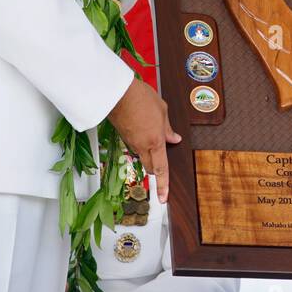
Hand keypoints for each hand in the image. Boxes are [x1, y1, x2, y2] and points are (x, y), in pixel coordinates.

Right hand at [108, 77, 179, 202]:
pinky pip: (135, 147)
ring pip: (142, 157)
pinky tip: (144, 132)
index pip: (161, 169)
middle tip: (161, 165)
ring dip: (149, 155)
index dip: (163, 185)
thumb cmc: (140, 97)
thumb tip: (175, 138)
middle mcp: (142, 146)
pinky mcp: (123, 137)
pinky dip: (141, 145)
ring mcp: (130, 143)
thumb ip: (168, 128)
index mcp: (155, 141)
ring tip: (153, 137)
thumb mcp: (162, 110)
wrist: (116, 93)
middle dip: (157, 170)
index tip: (163, 198)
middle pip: (151, 167)